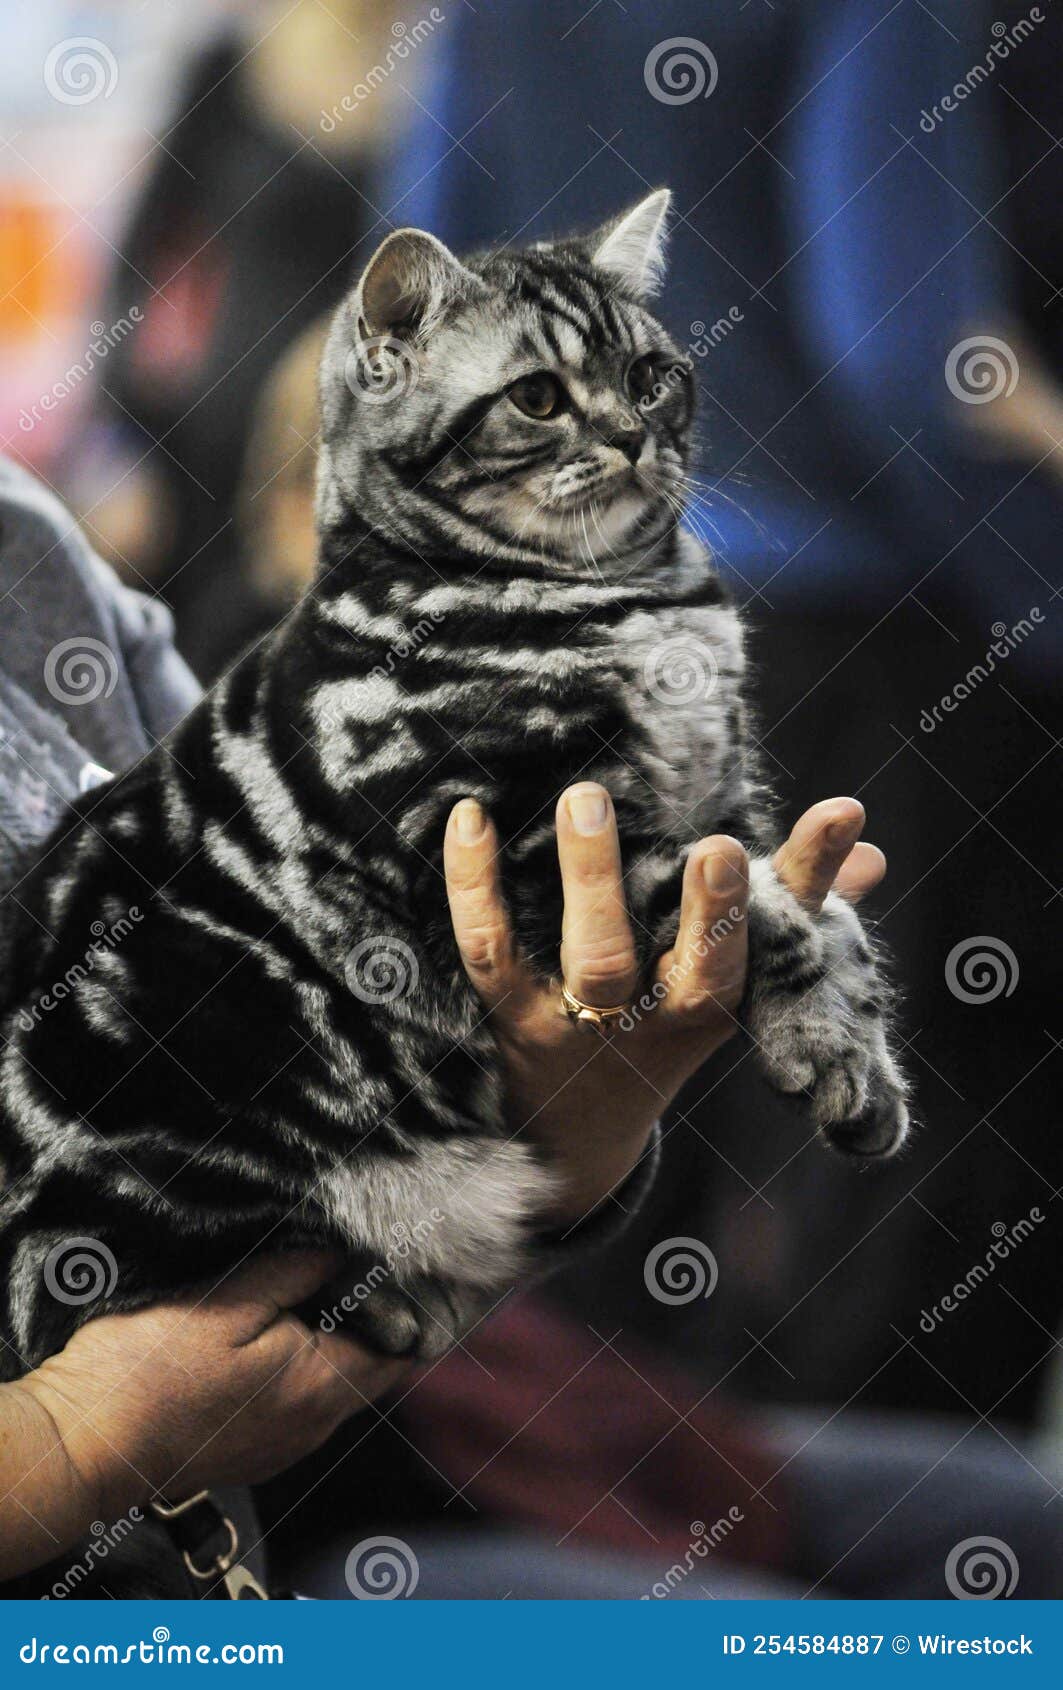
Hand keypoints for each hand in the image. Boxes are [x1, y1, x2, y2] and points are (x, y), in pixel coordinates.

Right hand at [12, 1252, 406, 1543]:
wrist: (84, 1444)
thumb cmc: (149, 1372)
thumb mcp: (227, 1301)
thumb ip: (295, 1274)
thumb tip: (343, 1255)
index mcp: (320, 1388)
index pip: (403, 1352)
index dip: (408, 1307)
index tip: (399, 1265)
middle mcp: (314, 1427)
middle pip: (371, 1369)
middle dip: (369, 1321)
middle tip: (346, 1267)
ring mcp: (283, 1447)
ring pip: (334, 1387)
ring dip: (332, 1346)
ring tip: (304, 1294)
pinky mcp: (253, 1454)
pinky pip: (299, 1406)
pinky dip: (300, 1372)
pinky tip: (268, 1338)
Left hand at [445, 789, 884, 1223]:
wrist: (573, 1131)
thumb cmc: (658, 1025)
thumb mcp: (726, 978)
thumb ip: (789, 909)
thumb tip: (871, 851)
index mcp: (721, 1000)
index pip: (780, 933)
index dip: (813, 875)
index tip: (839, 811)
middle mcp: (663, 1019)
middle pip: (697, 971)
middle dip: (714, 911)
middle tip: (717, 843)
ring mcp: (586, 1025)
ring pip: (597, 960)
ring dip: (595, 881)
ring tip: (588, 801)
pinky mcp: (513, 1018)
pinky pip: (491, 952)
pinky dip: (476, 887)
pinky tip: (471, 817)